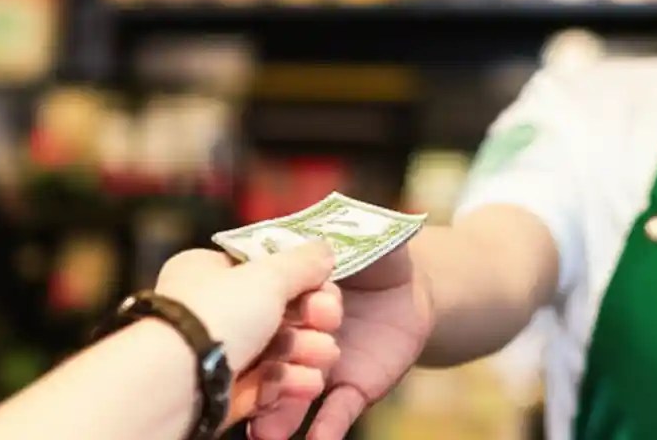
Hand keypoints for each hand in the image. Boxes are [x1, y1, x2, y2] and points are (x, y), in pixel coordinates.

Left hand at [155, 243, 342, 428]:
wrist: (181, 380)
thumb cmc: (216, 314)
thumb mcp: (267, 276)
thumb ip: (302, 262)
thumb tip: (324, 250)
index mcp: (208, 272)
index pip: (264, 270)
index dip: (301, 280)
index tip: (325, 288)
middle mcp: (210, 311)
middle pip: (277, 312)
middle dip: (311, 321)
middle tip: (328, 322)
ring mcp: (217, 353)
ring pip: (277, 350)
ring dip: (307, 352)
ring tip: (322, 356)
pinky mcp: (225, 391)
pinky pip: (267, 383)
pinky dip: (290, 383)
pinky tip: (306, 382)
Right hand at [248, 245, 434, 439]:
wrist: (414, 290)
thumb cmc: (376, 253)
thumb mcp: (358, 236)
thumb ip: (335, 237)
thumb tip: (315, 237)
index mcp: (290, 295)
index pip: (269, 307)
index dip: (262, 316)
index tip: (247, 325)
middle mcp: (294, 336)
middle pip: (272, 356)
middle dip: (260, 373)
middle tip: (242, 392)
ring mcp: (318, 366)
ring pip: (293, 394)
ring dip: (278, 415)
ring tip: (264, 433)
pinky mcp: (350, 388)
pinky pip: (337, 412)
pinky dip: (328, 429)